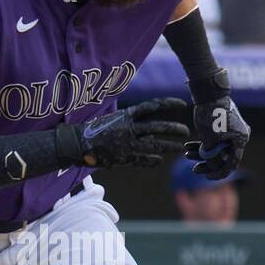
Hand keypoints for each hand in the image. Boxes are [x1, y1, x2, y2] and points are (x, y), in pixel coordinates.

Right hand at [75, 98, 189, 168]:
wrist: (78, 142)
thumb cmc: (96, 130)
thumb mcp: (115, 120)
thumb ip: (132, 122)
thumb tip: (150, 129)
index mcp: (126, 115)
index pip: (152, 106)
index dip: (168, 104)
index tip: (182, 104)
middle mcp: (128, 128)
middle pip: (157, 127)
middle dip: (173, 129)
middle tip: (186, 131)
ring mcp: (126, 144)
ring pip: (153, 145)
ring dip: (168, 146)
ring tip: (179, 147)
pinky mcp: (123, 157)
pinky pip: (141, 160)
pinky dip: (151, 161)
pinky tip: (159, 161)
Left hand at [186, 96, 249, 179]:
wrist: (208, 91)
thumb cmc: (211, 115)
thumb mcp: (210, 140)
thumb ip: (212, 157)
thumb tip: (214, 169)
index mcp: (241, 140)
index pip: (231, 163)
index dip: (218, 173)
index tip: (205, 177)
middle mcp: (240, 135)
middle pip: (223, 156)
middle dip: (207, 162)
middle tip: (193, 169)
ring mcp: (233, 129)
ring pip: (217, 147)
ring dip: (201, 152)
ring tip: (186, 154)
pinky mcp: (224, 124)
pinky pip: (214, 138)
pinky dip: (203, 143)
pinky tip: (187, 146)